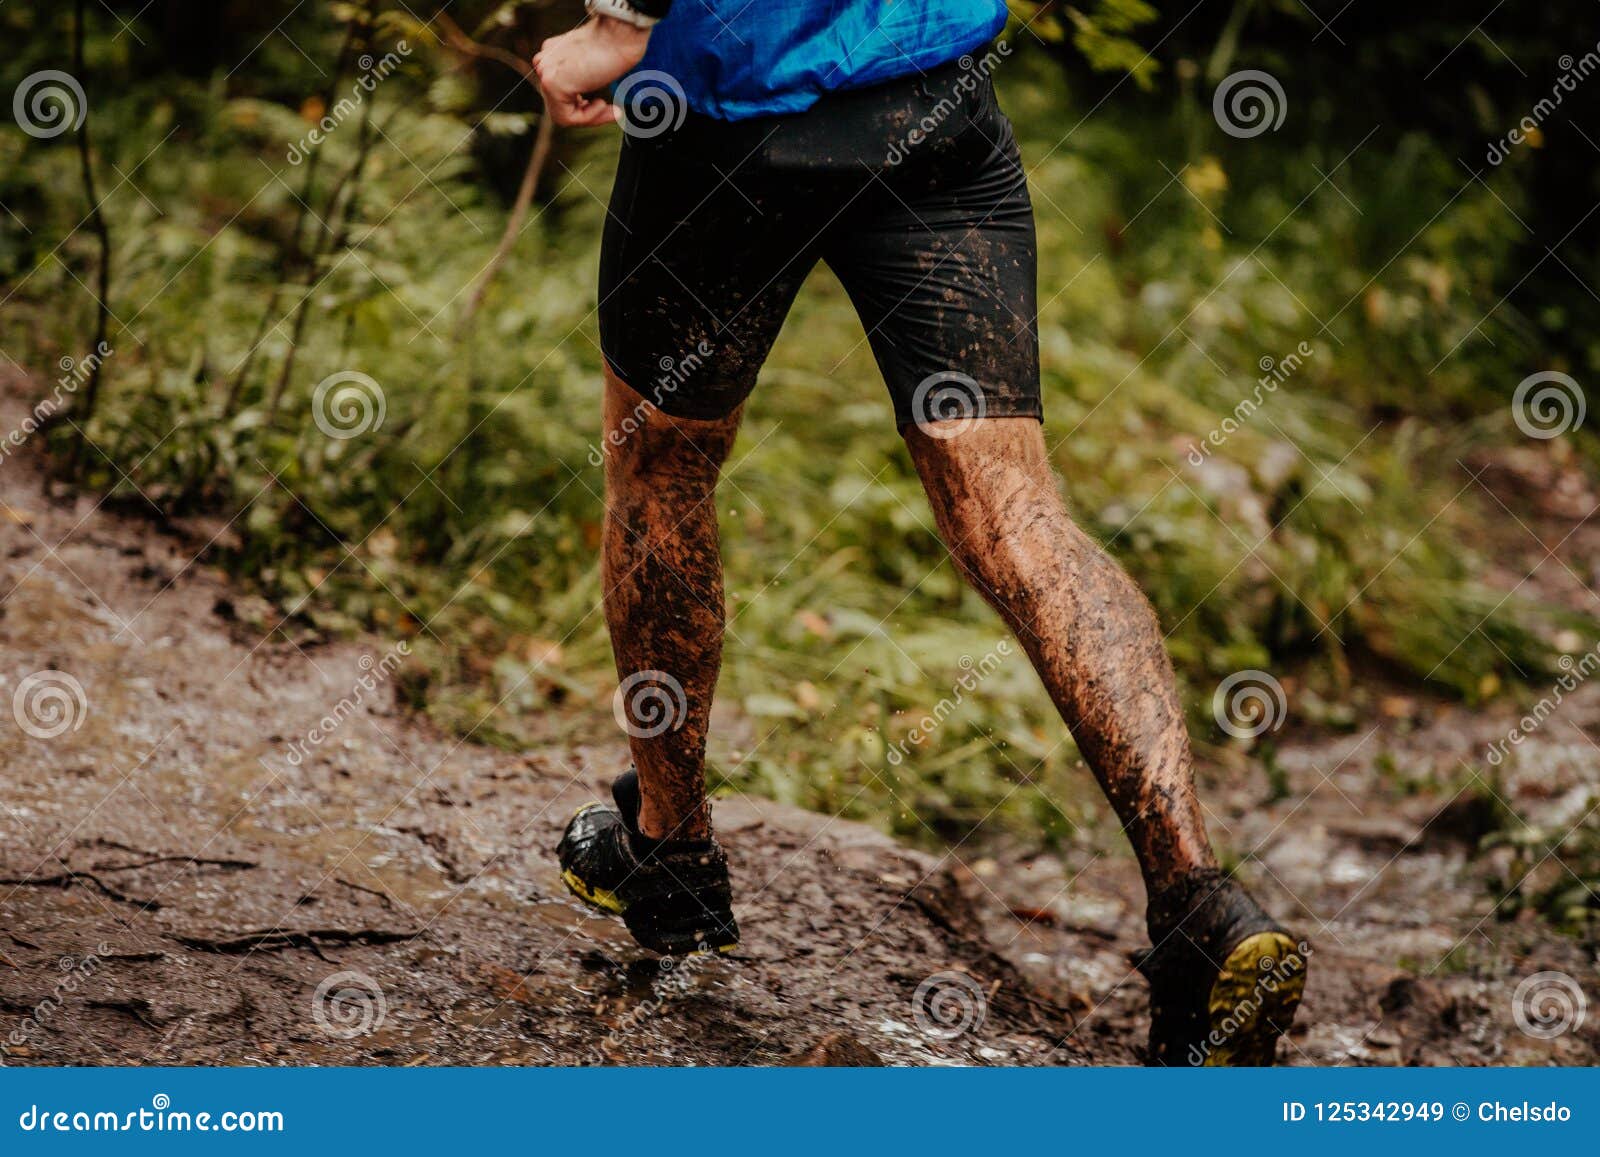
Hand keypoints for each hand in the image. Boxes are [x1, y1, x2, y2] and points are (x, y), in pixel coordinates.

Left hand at [533, 16, 651, 127]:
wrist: (618, 35)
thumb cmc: (615, 46)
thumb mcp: (593, 64)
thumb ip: (582, 77)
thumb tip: (583, 101)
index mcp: (552, 55)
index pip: (561, 93)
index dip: (584, 106)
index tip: (607, 106)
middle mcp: (544, 62)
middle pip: (560, 105)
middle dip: (587, 113)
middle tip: (613, 111)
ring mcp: (544, 72)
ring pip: (561, 114)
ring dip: (590, 117)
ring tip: (609, 108)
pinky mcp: (551, 83)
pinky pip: (566, 117)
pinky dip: (587, 117)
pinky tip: (602, 103)